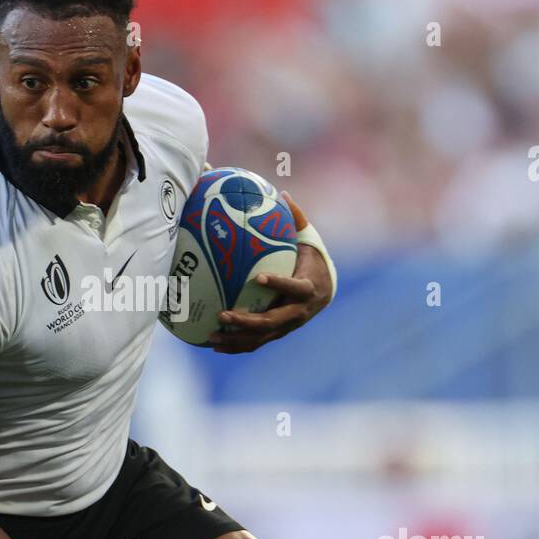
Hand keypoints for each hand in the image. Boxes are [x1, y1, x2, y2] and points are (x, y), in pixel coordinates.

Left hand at [208, 192, 332, 353]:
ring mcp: (288, 326)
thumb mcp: (307, 239)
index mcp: (308, 287)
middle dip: (248, 321)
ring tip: (212, 336)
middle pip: (274, 321)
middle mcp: (299, 312)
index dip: (278, 284)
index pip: (294, 288)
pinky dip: (236, 346)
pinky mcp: (278, 334)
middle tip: (224, 314)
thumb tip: (282, 192)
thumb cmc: (310, 258)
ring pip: (262, 337)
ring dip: (237, 339)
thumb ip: (296, 219)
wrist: (325, 289)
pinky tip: (213, 344)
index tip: (258, 278)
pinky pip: (256, 342)